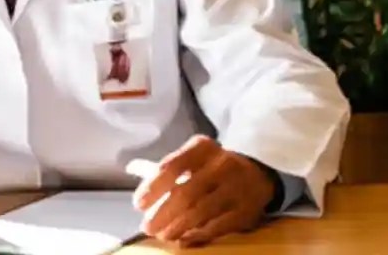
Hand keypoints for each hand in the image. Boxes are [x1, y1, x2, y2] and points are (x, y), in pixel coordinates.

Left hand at [133, 136, 274, 247]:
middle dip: (163, 213)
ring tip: (162, 235)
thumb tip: (130, 167)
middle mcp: (222, 164)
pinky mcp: (246, 210)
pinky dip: (198, 234)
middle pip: (186, 192)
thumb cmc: (212, 166)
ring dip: (178, 226)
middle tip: (147, 227)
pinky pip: (219, 225)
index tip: (138, 204)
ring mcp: (237, 187)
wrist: (257, 173)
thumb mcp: (191, 157)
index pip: (172, 166)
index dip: (153, 186)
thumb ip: (165, 166)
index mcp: (202, 147)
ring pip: (202, 211)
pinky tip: (183, 239)